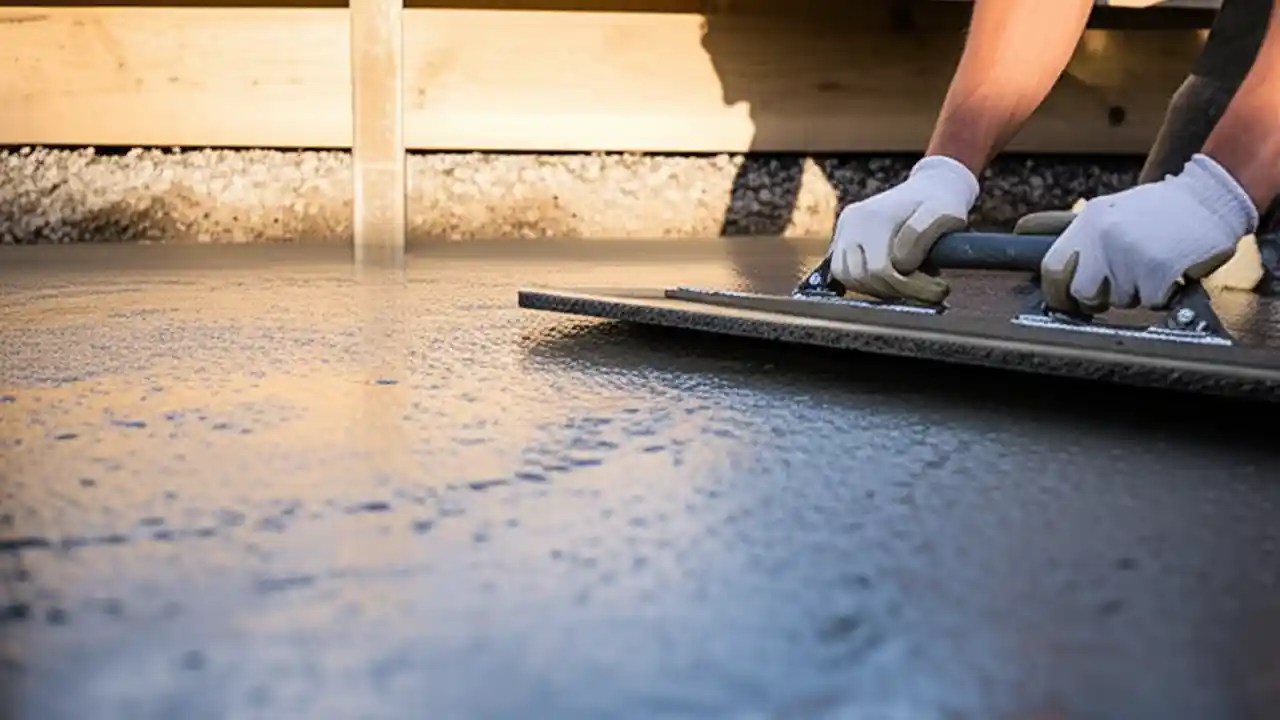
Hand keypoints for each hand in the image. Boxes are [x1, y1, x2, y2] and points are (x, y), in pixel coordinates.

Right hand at [828, 155, 978, 303]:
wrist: (932, 186)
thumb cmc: (943, 202)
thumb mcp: (945, 214)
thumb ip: (921, 236)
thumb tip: (900, 264)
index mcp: (876, 217)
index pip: (880, 270)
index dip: (910, 286)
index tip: (940, 286)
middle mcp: (852, 222)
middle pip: (860, 277)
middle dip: (895, 290)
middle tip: (925, 288)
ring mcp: (843, 229)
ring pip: (846, 277)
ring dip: (877, 289)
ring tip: (906, 283)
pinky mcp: (841, 237)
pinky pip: (841, 271)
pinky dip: (863, 282)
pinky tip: (889, 279)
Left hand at [1040, 154, 1258, 313]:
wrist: (1210, 198)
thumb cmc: (1158, 209)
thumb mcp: (1107, 210)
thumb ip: (1070, 229)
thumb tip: (1020, 232)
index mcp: (1087, 222)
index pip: (1051, 267)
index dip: (1056, 291)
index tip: (1065, 299)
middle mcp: (1103, 237)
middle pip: (1082, 292)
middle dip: (1098, 298)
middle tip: (1119, 284)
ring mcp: (1129, 253)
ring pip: (1120, 301)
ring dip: (1137, 293)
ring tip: (1151, 264)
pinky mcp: (1157, 269)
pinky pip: (1151, 302)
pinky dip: (1163, 295)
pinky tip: (1171, 270)